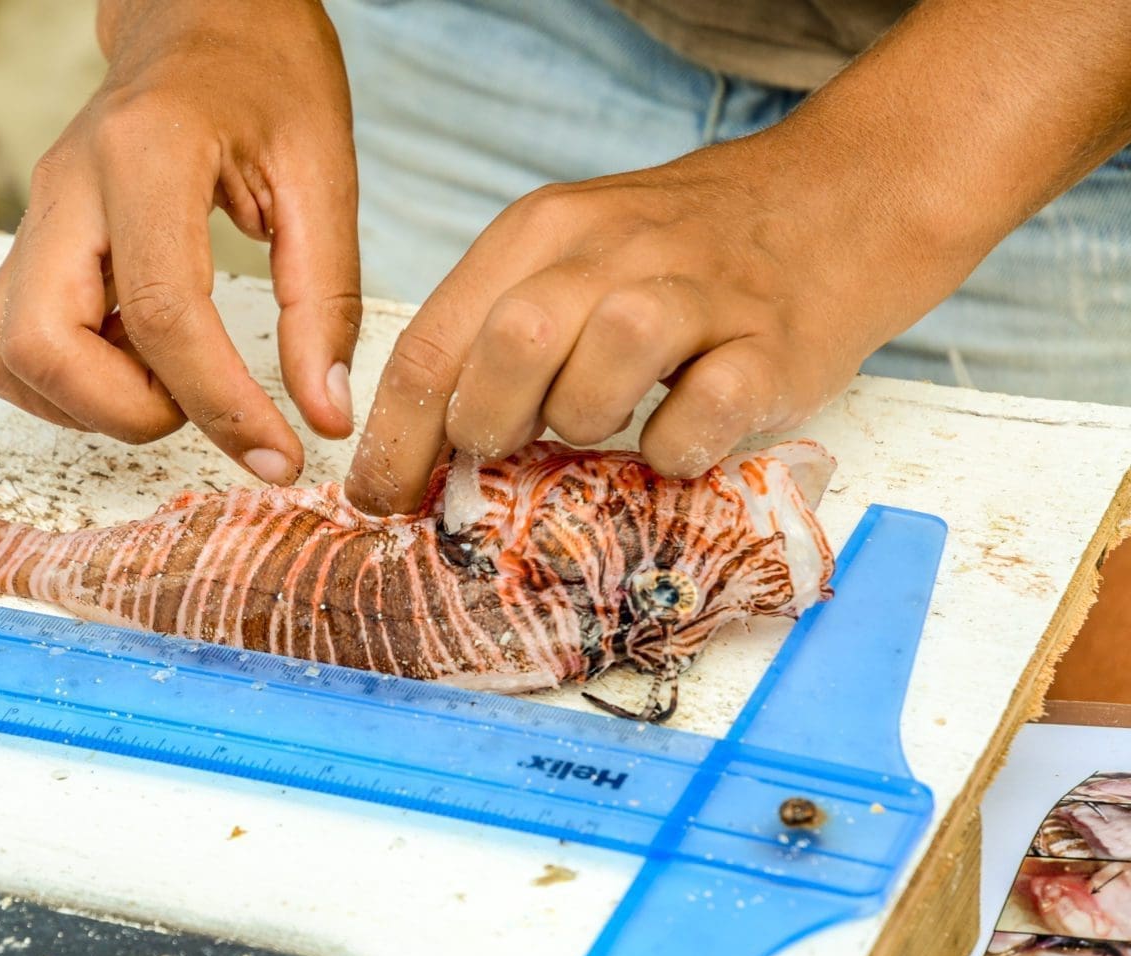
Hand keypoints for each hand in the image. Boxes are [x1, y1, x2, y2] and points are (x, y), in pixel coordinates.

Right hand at [0, 0, 359, 485]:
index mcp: (146, 154)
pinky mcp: (29, 240)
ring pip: (4, 356)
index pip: (162, 314)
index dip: (222, 406)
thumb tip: (322, 417)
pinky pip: (4, 342)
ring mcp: (36, 213)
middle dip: (129, 412)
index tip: (279, 455)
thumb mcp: (323, 174)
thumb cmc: (266, 75)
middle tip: (204, 400)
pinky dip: (63, 382)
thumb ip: (324, 301)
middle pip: (43, 347)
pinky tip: (133, 357)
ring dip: (88, 402)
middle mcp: (68, 186)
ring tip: (170, 376)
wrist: (203, 14)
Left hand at [343, 127, 986, 514]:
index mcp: (541, 233)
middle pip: (507, 348)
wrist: (834, 202)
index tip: (376, 498)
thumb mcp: (571, 260)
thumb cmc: (678, 254)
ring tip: (597, 428)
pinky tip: (675, 442)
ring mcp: (697, 294)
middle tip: (502, 453)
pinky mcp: (771, 345)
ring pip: (603, 370)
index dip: (394, 437)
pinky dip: (676, 447)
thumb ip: (497, 335)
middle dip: (483, 426)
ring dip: (580, 425)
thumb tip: (421, 448)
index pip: (433, 341)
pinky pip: (703, 414)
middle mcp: (612, 252)